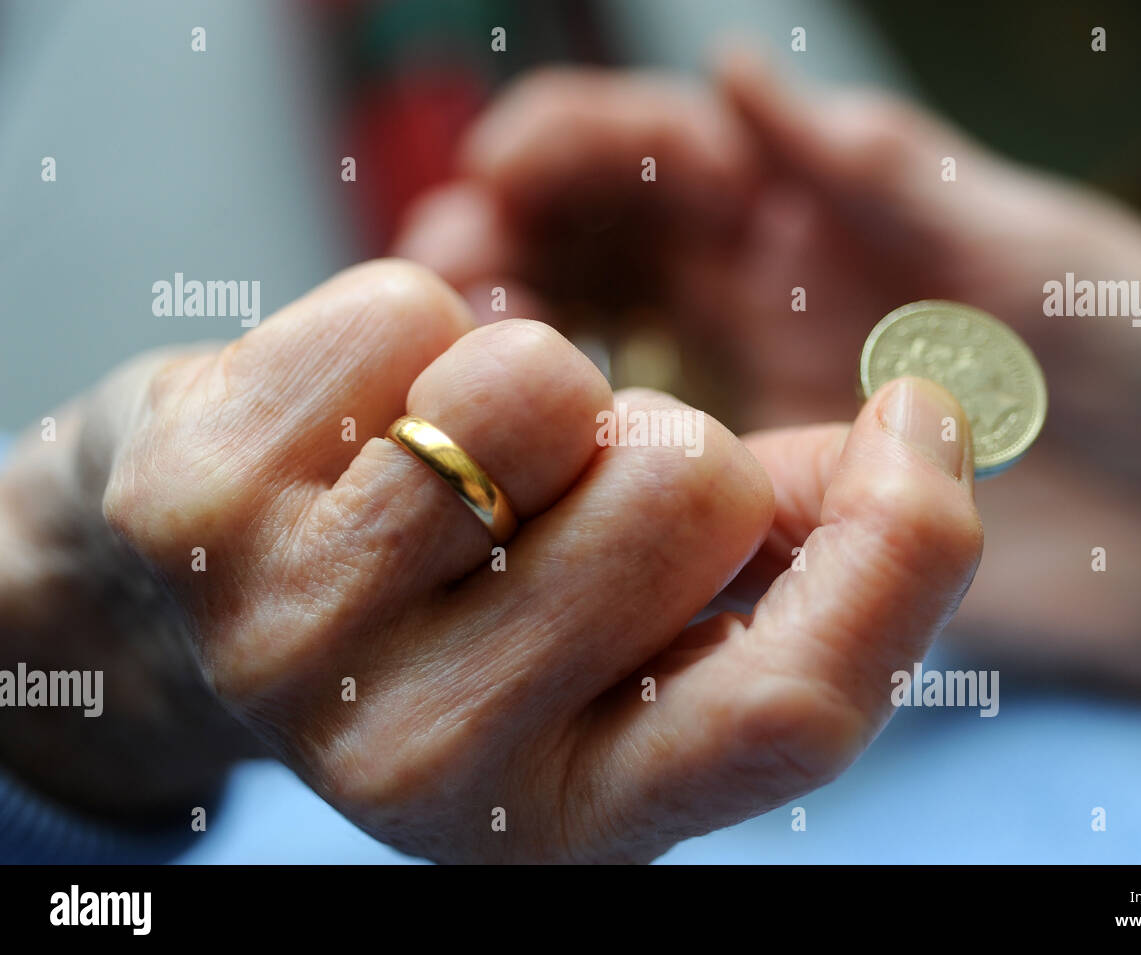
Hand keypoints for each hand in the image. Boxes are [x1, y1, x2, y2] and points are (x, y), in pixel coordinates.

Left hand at [2, 260, 981, 859]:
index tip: (916, 422)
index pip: (793, 714)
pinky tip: (353, 421)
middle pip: (685, 493)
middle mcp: (428, 770)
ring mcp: (296, 649)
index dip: (903, 548)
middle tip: (568, 486)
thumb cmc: (448, 607)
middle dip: (663, 439)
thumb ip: (780, 565)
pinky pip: (408, 311)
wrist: (189, 602)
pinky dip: (414, 324)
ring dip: (537, 382)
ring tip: (454, 457)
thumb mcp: (622, 633)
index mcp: (572, 819)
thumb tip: (915, 443)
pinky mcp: (197, 513)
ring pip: (545, 384)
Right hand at [396, 55, 1140, 699]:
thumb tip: (733, 73)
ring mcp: (757, 408)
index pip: (662, 151)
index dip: (569, 145)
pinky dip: (581, 464)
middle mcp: (770, 304)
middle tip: (445, 276)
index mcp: (826, 211)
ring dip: (517, 348)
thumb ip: (885, 172)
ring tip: (460, 362)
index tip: (496, 170)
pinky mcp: (770, 512)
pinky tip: (535, 473)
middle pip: (595, 250)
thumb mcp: (1032, 243)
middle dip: (503, 240)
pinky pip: (651, 479)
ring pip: (598, 358)